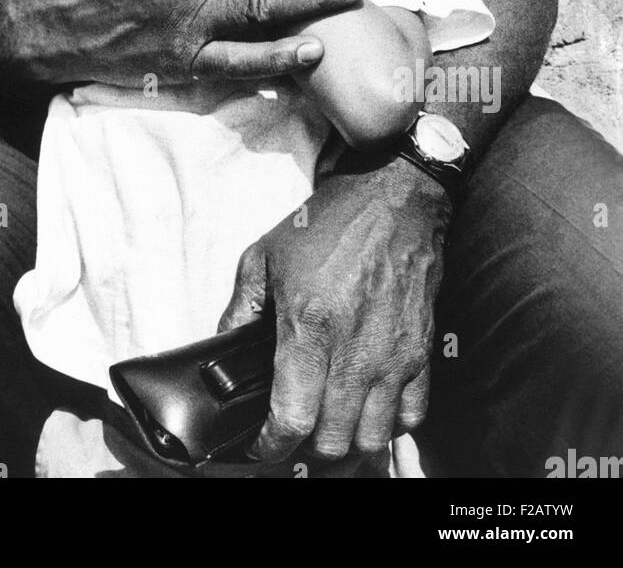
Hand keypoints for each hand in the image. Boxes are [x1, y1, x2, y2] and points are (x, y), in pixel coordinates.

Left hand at [219, 159, 449, 463]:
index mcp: (310, 326)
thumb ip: (239, 309)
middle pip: (332, 440)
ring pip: (372, 438)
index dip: (271, 444)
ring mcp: (393, 356)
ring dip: (346, 440)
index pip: (293, 417)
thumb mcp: (264, 255)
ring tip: (328, 424)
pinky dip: (388, 424)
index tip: (261, 444)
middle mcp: (355, 350)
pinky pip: (410, 416)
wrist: (394, 198)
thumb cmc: (329, 223)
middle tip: (292, 432)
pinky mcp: (420, 353)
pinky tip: (367, 407)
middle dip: (306, 447)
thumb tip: (224, 350)